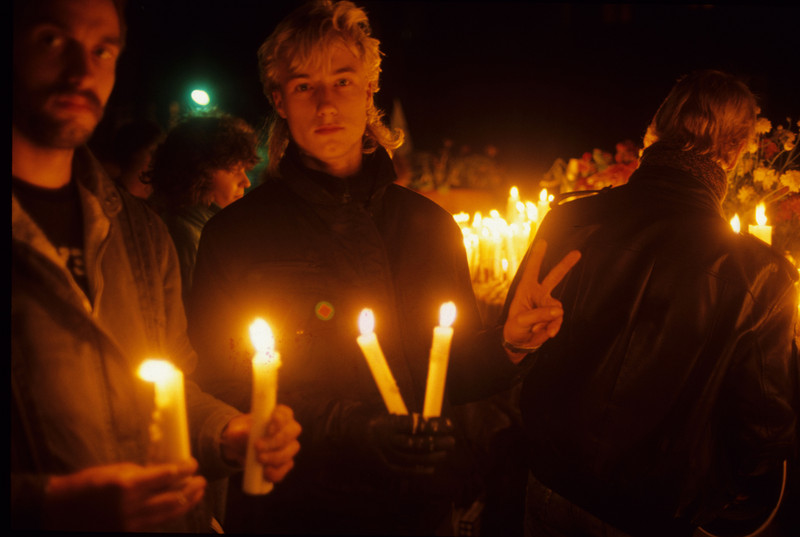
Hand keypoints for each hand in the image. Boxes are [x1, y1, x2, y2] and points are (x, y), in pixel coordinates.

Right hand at [43, 459, 204, 531]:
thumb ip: (143, 472)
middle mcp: (132, 506)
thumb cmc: (88, 484)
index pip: (167, 476)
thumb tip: (167, 470)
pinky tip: (179, 505)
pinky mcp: (129, 532)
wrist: (61, 510)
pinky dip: (170, 513)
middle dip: (191, 488)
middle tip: (201, 480)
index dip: (184, 469)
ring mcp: (131, 523)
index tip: (193, 463)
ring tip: (197, 493)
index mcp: (128, 485)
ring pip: (168, 514)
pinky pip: (156, 522)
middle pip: (173, 497)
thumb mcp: (117, 470)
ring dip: (186, 502)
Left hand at [220, 405, 301, 482]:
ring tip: (259, 459)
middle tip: (258, 446)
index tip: (269, 429)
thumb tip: (247, 433)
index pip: (285, 413)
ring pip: (291, 450)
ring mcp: (289, 446)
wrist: (238, 448)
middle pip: (293, 431)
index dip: (280, 420)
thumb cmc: (241, 433)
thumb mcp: (236, 430)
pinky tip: (266, 472)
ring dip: (276, 456)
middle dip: (276, 440)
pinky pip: (286, 467)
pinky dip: (277, 471)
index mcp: (278, 415)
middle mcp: (288, 429)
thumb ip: (241, 431)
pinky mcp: (286, 462)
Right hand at [367, 413, 455, 475]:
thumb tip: (431, 424)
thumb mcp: (386, 416)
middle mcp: (383, 439)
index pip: (415, 424)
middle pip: (415, 442)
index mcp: (386, 422)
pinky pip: (402, 472)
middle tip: (452, 441)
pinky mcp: (380, 467)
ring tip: (445, 453)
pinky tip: (431, 469)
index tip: (449, 425)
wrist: (344, 436)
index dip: (434, 425)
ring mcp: (381, 455)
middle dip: (436, 442)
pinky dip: (417, 471)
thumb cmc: (372, 423)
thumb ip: (406, 421)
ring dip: (430, 456)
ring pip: (411, 458)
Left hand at [503, 240, 580, 362]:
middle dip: (566, 265)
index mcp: (525, 290)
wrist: (520, 344)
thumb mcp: (521, 321)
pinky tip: (549, 334)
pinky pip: (559, 320)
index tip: (543, 242)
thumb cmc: (514, 329)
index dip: (537, 256)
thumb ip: (539, 315)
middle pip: (554, 277)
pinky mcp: (553, 317)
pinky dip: (554, 327)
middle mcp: (538, 294)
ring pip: (557, 308)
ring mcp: (547, 305)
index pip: (532, 270)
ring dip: (549, 320)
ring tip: (539, 329)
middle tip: (577, 253)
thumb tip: (558, 311)